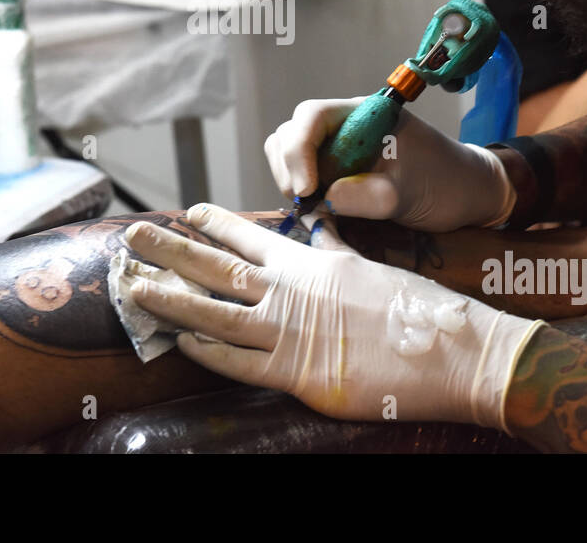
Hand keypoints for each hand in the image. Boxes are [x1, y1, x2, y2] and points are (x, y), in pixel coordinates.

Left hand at [127, 204, 542, 427]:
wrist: (453, 349)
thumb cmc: (417, 308)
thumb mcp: (370, 267)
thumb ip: (336, 251)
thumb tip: (320, 229)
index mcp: (311, 262)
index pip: (250, 236)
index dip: (214, 224)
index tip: (186, 212)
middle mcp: (292, 290)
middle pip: (217, 267)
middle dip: (171, 251)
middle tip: (133, 237)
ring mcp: (290, 331)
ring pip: (214, 311)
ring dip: (171, 297)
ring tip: (133, 284)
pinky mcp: (297, 374)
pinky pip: (239, 362)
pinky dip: (207, 351)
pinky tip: (180, 341)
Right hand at [264, 97, 515, 230]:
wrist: (467, 193)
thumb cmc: (446, 184)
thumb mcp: (410, 194)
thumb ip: (367, 197)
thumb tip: (325, 199)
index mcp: (366, 114)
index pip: (312, 116)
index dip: (298, 151)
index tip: (306, 190)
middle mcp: (346, 125)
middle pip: (291, 132)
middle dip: (289, 166)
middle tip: (306, 202)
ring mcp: (339, 146)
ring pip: (290, 151)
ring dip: (292, 178)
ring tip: (313, 205)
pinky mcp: (337, 168)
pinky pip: (304, 172)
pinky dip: (302, 189)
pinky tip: (320, 208)